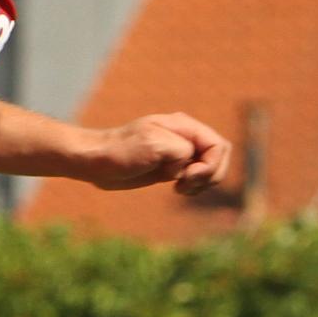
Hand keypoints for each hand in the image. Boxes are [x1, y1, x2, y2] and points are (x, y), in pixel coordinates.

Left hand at [82, 113, 234, 194]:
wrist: (97, 162)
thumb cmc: (121, 151)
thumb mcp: (154, 145)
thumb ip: (182, 150)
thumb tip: (188, 164)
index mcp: (184, 127)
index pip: (218, 145)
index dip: (210, 165)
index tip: (188, 175)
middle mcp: (185, 137)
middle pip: (220, 156)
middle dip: (210, 175)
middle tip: (185, 183)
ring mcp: (180, 153)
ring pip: (211, 168)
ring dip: (203, 183)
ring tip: (180, 188)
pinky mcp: (172, 167)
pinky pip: (198, 177)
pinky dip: (195, 187)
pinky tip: (178, 190)